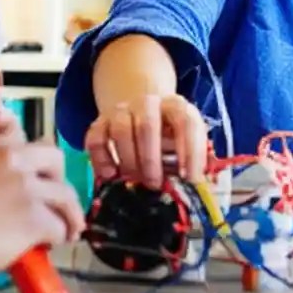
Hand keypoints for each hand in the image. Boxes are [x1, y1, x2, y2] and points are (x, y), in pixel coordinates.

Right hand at [0, 136, 84, 281]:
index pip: (24, 138)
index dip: (33, 158)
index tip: (36, 173)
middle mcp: (15, 161)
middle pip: (55, 159)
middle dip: (59, 179)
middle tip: (57, 200)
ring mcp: (27, 189)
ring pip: (65, 196)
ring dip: (70, 213)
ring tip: (70, 229)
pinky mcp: (33, 219)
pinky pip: (58, 227)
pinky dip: (58, 237)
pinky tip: (50, 245)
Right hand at [84, 93, 207, 187]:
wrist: (139, 111)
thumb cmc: (167, 135)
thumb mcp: (184, 142)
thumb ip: (190, 161)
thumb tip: (197, 188)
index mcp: (175, 106)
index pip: (186, 122)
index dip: (190, 151)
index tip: (190, 178)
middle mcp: (147, 104)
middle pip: (147, 124)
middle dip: (151, 158)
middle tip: (154, 184)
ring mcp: (121, 111)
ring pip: (120, 130)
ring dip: (128, 160)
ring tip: (134, 180)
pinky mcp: (100, 123)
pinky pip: (95, 139)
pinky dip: (101, 159)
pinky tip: (110, 175)